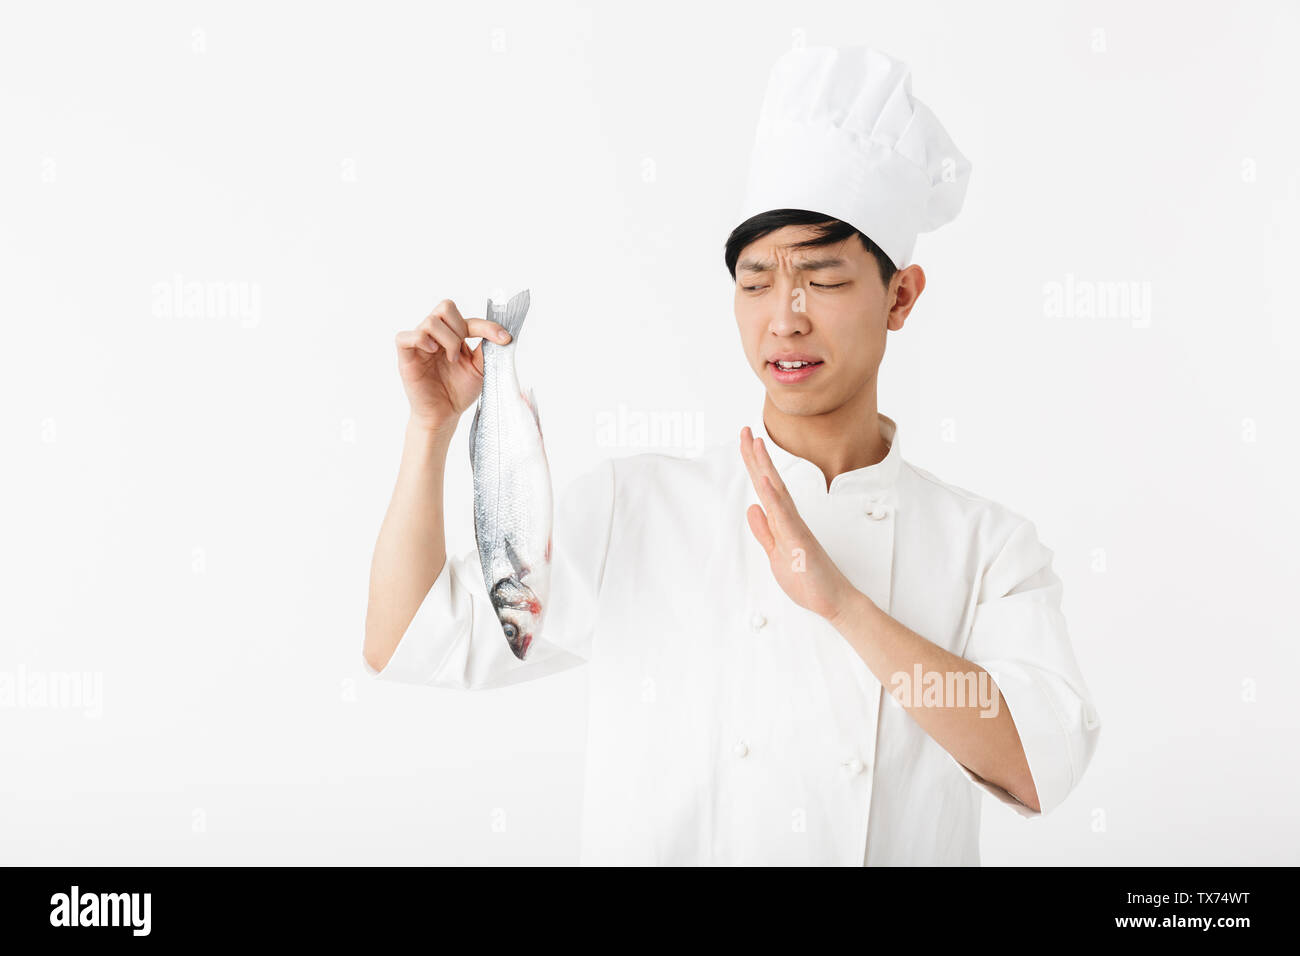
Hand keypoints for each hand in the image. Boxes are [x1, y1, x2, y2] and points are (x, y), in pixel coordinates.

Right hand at [394, 299, 512, 433]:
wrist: (445, 415)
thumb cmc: (459, 392)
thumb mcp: (480, 369)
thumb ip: (487, 349)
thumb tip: (500, 334)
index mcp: (453, 336)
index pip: (467, 318)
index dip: (487, 326)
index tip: (504, 339)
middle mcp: (436, 336)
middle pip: (445, 307)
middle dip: (461, 327)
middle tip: (463, 351)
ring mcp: (420, 344)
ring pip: (431, 321)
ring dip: (447, 339)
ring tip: (451, 359)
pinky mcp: (406, 356)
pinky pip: (405, 337)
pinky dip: (421, 339)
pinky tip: (433, 352)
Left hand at [739, 427, 858, 621]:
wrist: (833, 600)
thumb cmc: (809, 579)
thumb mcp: (775, 553)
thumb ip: (764, 531)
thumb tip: (753, 508)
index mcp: (783, 521)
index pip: (765, 488)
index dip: (754, 465)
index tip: (745, 442)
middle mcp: (790, 519)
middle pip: (769, 482)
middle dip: (756, 456)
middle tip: (745, 430)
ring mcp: (795, 528)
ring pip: (777, 492)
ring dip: (765, 467)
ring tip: (755, 442)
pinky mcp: (800, 542)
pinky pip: (785, 516)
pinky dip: (774, 497)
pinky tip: (766, 480)